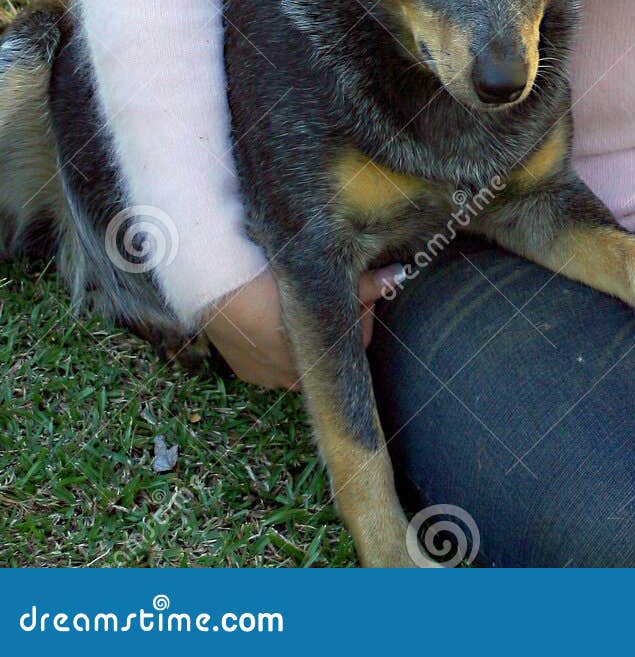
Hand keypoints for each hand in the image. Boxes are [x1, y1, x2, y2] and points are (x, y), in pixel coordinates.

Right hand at [202, 263, 406, 390]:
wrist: (214, 291)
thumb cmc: (270, 285)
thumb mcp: (320, 281)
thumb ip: (364, 285)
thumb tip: (399, 276)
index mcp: (322, 360)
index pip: (359, 341)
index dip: (361, 311)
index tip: (354, 288)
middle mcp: (298, 380)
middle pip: (330, 350)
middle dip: (333, 323)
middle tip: (325, 289)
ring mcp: (270, 380)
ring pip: (300, 357)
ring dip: (303, 333)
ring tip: (296, 299)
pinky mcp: (247, 373)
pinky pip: (271, 361)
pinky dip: (275, 340)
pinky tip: (270, 314)